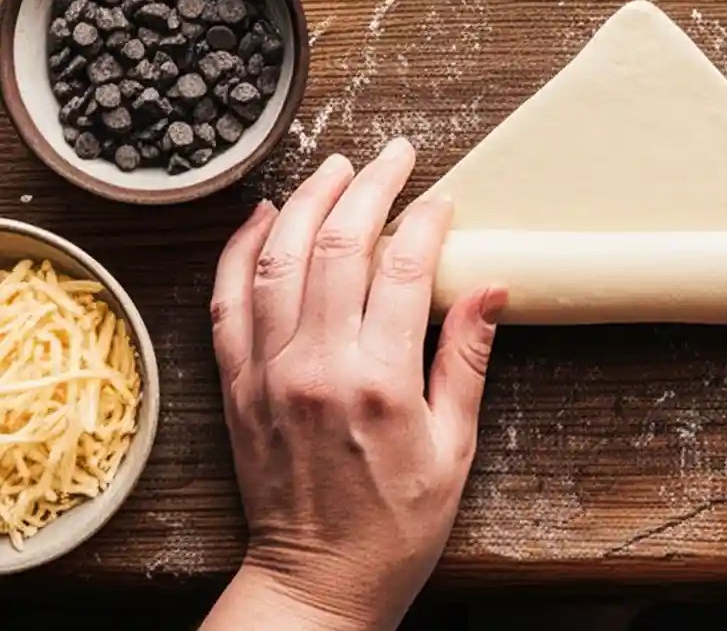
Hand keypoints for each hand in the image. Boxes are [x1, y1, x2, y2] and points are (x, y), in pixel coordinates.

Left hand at [203, 139, 506, 630]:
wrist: (318, 581)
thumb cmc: (395, 526)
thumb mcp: (454, 448)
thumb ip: (465, 360)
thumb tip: (490, 289)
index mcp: (379, 383)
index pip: (402, 270)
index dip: (426, 221)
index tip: (445, 197)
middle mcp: (316, 366)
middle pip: (339, 247)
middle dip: (369, 188)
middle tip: (394, 155)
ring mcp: (268, 372)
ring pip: (278, 259)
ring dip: (306, 202)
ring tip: (333, 166)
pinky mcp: (236, 384)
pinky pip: (227, 300)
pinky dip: (240, 251)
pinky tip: (262, 217)